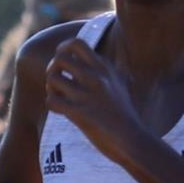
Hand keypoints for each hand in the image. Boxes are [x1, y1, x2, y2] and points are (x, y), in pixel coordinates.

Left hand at [43, 37, 144, 153]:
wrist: (133, 139)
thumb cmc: (125, 114)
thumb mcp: (123, 83)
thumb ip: (116, 68)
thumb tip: (120, 54)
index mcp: (104, 67)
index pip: (75, 43)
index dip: (62, 50)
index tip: (62, 63)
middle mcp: (96, 77)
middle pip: (59, 58)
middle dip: (52, 69)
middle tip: (57, 83)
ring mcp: (87, 94)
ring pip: (52, 78)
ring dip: (50, 88)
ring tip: (59, 97)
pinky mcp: (80, 113)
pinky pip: (52, 100)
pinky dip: (52, 104)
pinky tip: (61, 111)